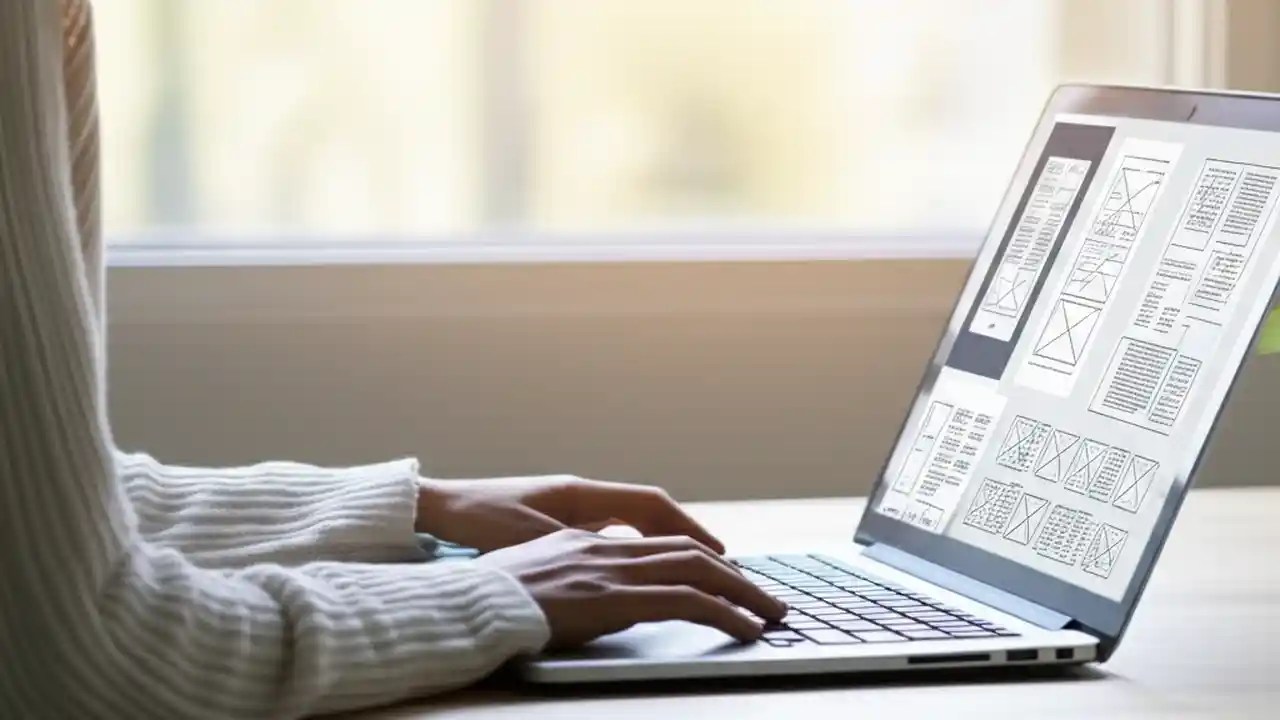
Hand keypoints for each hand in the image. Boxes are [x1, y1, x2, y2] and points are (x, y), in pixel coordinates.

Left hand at [415, 475, 723, 552]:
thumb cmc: (477, 521)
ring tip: (690, 563)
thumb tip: (624, 556)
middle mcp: (580, 494)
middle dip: (686, 534)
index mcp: (579, 494)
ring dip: (663, 538)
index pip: (650, 505)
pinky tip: (641, 563)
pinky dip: (636, 542)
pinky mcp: (555, 518)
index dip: (687, 527)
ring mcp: (568, 504)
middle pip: (648, 510)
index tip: (717, 550)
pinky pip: (611, 527)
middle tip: (720, 560)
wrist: (438, 508)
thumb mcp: (532, 539)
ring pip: (631, 519)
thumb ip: (578, 547)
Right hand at [475, 529, 786, 647]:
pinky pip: (687, 601)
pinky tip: (747, 628)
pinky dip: (726, 612)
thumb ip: (573, 578)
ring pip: (699, 571)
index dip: (700, 556)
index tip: (726, 574)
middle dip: (735, 575)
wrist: (466, 602)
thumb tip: (598, 597)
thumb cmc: (488, 598)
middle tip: (766, 596)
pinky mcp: (615, 599)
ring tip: (772, 613)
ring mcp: (613, 570)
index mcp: (587, 539)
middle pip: (689, 552)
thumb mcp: (536, 577)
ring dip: (743, 592)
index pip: (660, 540)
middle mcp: (607, 547)